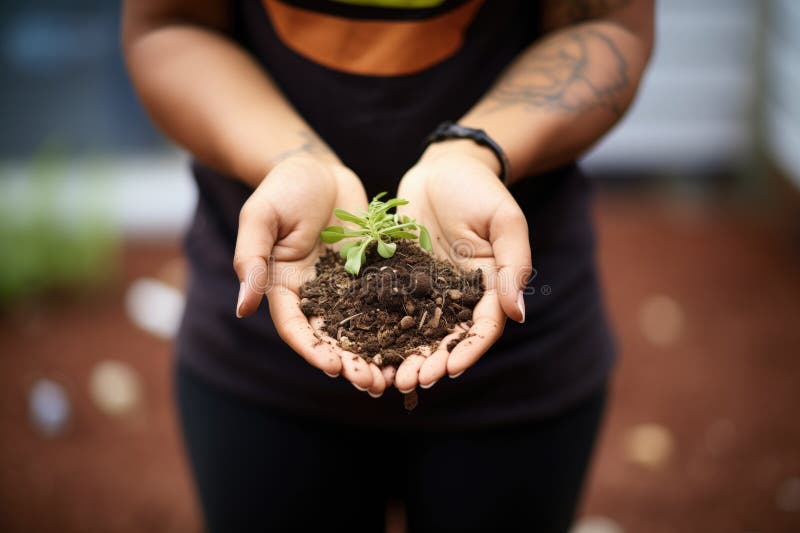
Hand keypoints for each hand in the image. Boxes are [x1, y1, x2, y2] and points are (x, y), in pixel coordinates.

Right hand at [233, 156, 390, 396]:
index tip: (334, 368)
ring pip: (360, 328)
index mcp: (284, 287)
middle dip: (351, 364)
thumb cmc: (282, 188)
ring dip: (376, 354)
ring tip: (395, 376)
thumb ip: (252, 259)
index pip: (297, 328)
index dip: (314, 350)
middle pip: (332, 337)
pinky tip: (416, 341)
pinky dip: (397, 324)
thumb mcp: (260, 218)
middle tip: (373, 385)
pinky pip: (384, 302)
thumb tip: (242, 307)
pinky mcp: (370, 273)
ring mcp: (344, 285)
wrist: (317, 167)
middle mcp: (315, 294)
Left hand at [393, 145, 531, 391]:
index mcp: (489, 286)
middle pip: (446, 338)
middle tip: (408, 383)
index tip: (450, 370)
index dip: (467, 351)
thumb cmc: (481, 189)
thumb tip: (518, 315)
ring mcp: (428, 288)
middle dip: (430, 363)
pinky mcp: (401, 277)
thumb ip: (513, 267)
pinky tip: (363, 347)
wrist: (445, 166)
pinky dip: (380, 330)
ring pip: (416, 331)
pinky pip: (390, 307)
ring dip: (403, 356)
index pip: (482, 328)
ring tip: (385, 377)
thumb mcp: (506, 222)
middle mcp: (458, 294)